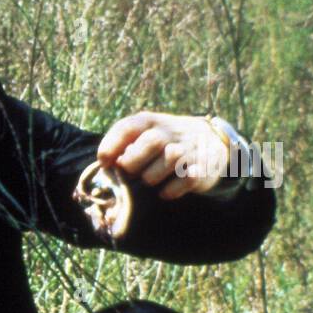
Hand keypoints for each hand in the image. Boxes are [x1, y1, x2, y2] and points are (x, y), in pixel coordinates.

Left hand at [96, 111, 228, 200]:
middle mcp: (171, 132)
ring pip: (170, 160)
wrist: (208, 140)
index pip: (129, 127)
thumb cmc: (163, 141)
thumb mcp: (143, 132)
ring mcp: (190, 148)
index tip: (104, 162)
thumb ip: (123, 143)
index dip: (112, 145)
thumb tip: (104, 164)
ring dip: (152, 177)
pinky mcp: (203, 168)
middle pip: (151, 142)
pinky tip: (164, 191)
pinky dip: (171, 190)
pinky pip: (187, 179)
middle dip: (134, 163)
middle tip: (131, 172)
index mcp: (150, 122)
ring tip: (149, 180)